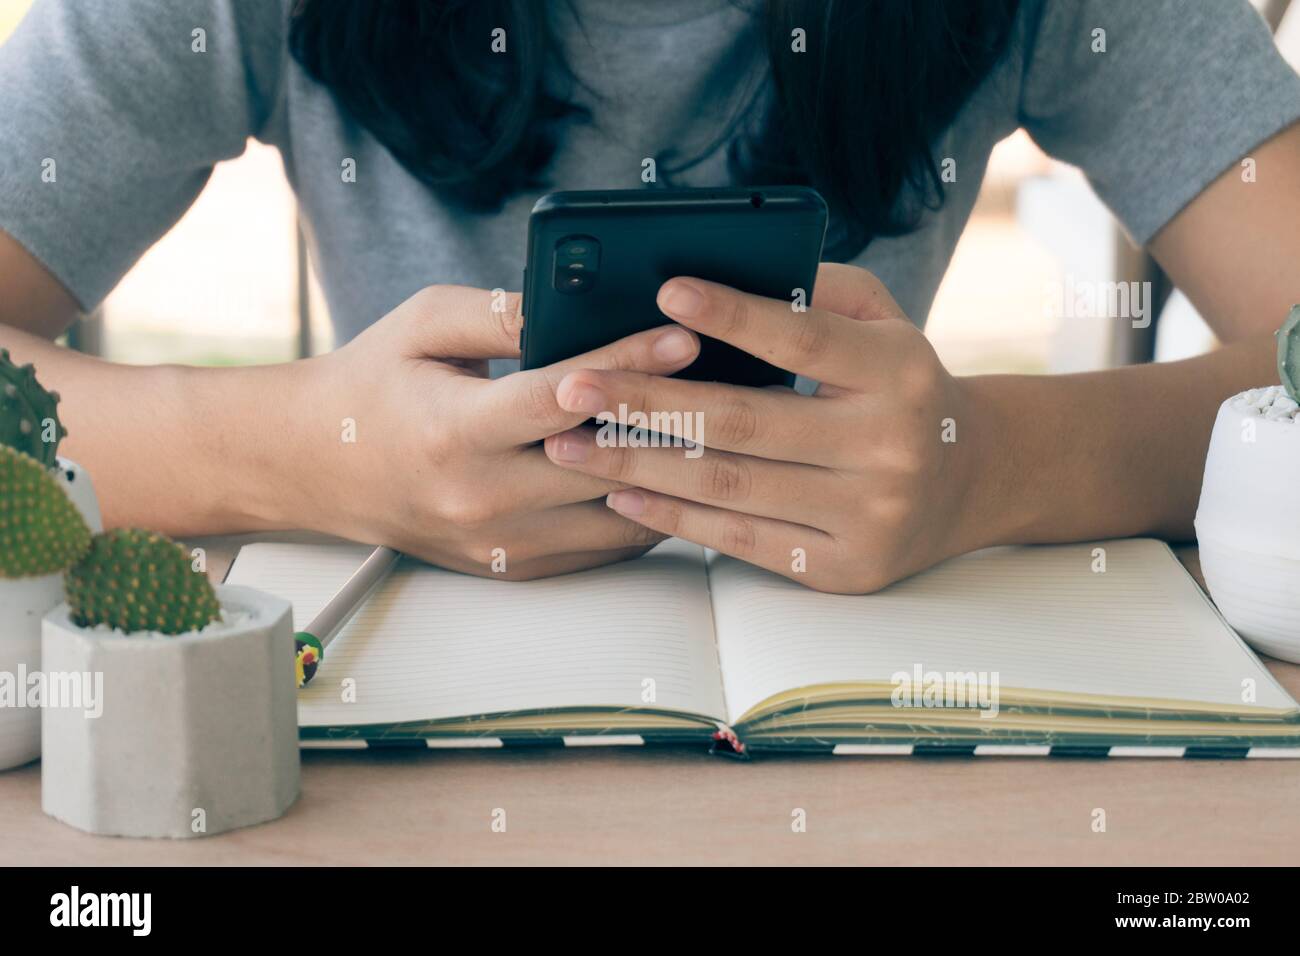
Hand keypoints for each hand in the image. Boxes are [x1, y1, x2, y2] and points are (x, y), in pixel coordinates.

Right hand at [289, 285, 701, 578]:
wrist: (317, 466)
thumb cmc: (373, 385)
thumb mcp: (424, 324)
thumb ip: (500, 314)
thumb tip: (577, 306)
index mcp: (455, 431)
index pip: (564, 398)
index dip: (630, 364)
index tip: (685, 339)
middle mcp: (481, 499)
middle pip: (606, 466)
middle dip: (669, 424)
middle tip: (719, 386)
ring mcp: (500, 544)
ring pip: (618, 518)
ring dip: (666, 477)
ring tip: (701, 432)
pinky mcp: (513, 567)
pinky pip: (603, 549)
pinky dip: (641, 512)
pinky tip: (663, 473)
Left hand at [542, 264, 993, 592]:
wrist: (970, 481)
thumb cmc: (901, 385)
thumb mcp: (885, 321)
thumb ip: (818, 290)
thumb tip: (720, 272)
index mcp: (898, 371)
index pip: (804, 338)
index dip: (733, 314)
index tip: (663, 291)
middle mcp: (889, 446)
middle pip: (746, 420)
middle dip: (646, 401)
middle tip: (572, 385)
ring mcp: (868, 514)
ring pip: (730, 487)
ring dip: (638, 464)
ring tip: (571, 444)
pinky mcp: (844, 568)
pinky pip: (742, 542)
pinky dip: (674, 517)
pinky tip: (621, 493)